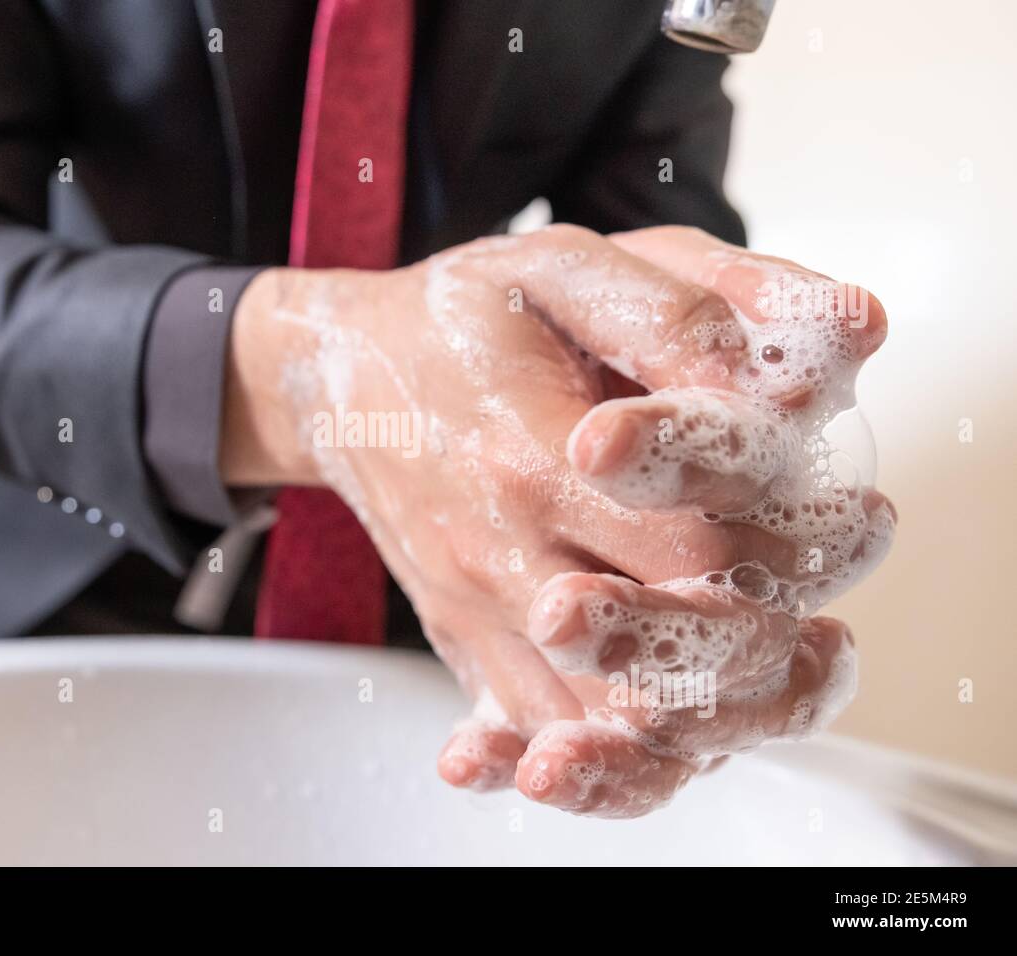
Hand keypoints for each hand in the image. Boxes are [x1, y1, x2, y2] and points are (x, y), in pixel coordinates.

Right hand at [223, 224, 894, 816]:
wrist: (338, 377)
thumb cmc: (455, 320)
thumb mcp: (558, 265)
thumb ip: (676, 306)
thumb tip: (813, 353)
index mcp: (527, 451)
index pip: (692, 546)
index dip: (787, 543)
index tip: (836, 513)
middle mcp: (496, 548)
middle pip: (657, 652)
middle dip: (760, 635)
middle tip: (813, 597)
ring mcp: (472, 606)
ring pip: (598, 715)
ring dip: (698, 715)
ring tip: (771, 664)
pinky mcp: (460, 637)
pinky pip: (531, 726)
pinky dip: (603, 758)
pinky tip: (657, 730)